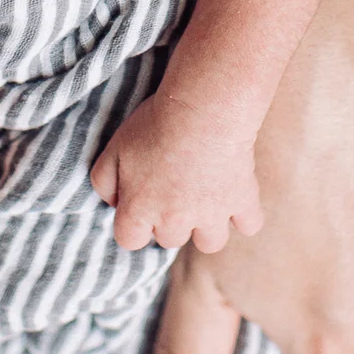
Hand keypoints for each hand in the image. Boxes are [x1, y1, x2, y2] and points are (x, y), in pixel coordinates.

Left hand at [91, 88, 263, 253]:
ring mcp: (212, 216)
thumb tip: (113, 202)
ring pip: (210, 243)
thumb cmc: (155, 126)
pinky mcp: (242, 202)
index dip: (134, 222)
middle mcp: (175, 222)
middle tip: (176, 188)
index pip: (129, 240)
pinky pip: (250, 224)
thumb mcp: (114, 149)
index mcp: (140, 210)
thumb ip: (104, 182)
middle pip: (170, 240)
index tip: (141, 202)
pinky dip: (246, 215)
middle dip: (171, 220)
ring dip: (208, 226)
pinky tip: (238, 195)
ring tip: (206, 198)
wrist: (202, 110)